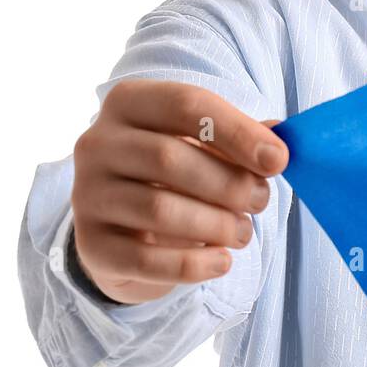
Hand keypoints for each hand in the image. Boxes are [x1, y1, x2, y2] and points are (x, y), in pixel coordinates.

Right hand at [71, 79, 288, 304]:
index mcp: (129, 102)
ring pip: (158, 209)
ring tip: (243, 232)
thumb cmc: (175, 172)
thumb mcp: (205, 144)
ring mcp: (87, 194)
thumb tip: (280, 143)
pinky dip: (193, 265)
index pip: (186, 105)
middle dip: (228, 183)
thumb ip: (242, 138)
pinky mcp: (90, 245)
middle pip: (169, 158)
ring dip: (215, 224)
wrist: (125, 225)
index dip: (238, 132)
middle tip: (261, 200)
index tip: (278, 160)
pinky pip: (145, 260)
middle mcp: (97, 143)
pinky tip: (222, 262)